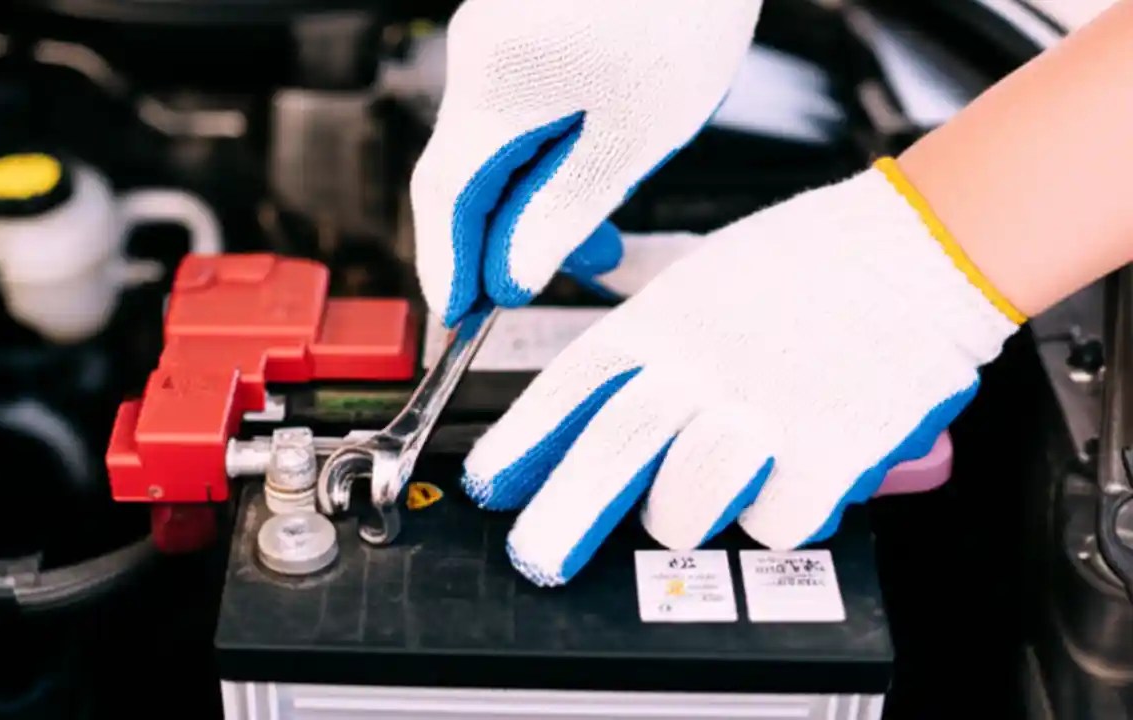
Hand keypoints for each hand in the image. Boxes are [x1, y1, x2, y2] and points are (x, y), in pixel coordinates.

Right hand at [410, 0, 762, 325]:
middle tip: (536, 284)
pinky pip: (508, 112)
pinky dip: (536, 159)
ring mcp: (493, 37)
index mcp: (494, 88)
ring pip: (487, 144)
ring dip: (525, 201)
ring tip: (595, 236)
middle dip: (495, 239)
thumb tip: (511, 276)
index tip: (458, 316)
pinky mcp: (518, 31)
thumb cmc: (682, 15)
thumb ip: (562, 215)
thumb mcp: (630, 139)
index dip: (448, 265)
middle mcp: (476, 56)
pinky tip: (584, 175)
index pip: (446, 198)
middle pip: (460, 173)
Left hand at [461, 159, 1024, 585]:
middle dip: (561, 521)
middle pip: (610, 458)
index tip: (492, 487)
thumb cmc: (812, 259)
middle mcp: (703, 368)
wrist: (921, 249)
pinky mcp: (832, 451)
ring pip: (686, 508)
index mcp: (664, 322)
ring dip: (682, 518)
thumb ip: (636, 291)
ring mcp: (767, 412)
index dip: (522, 446)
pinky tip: (787, 484)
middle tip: (539, 557)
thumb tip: (586, 295)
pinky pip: (776, 524)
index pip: (568, 391)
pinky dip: (774, 519)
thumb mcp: (700, 261)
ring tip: (698, 502)